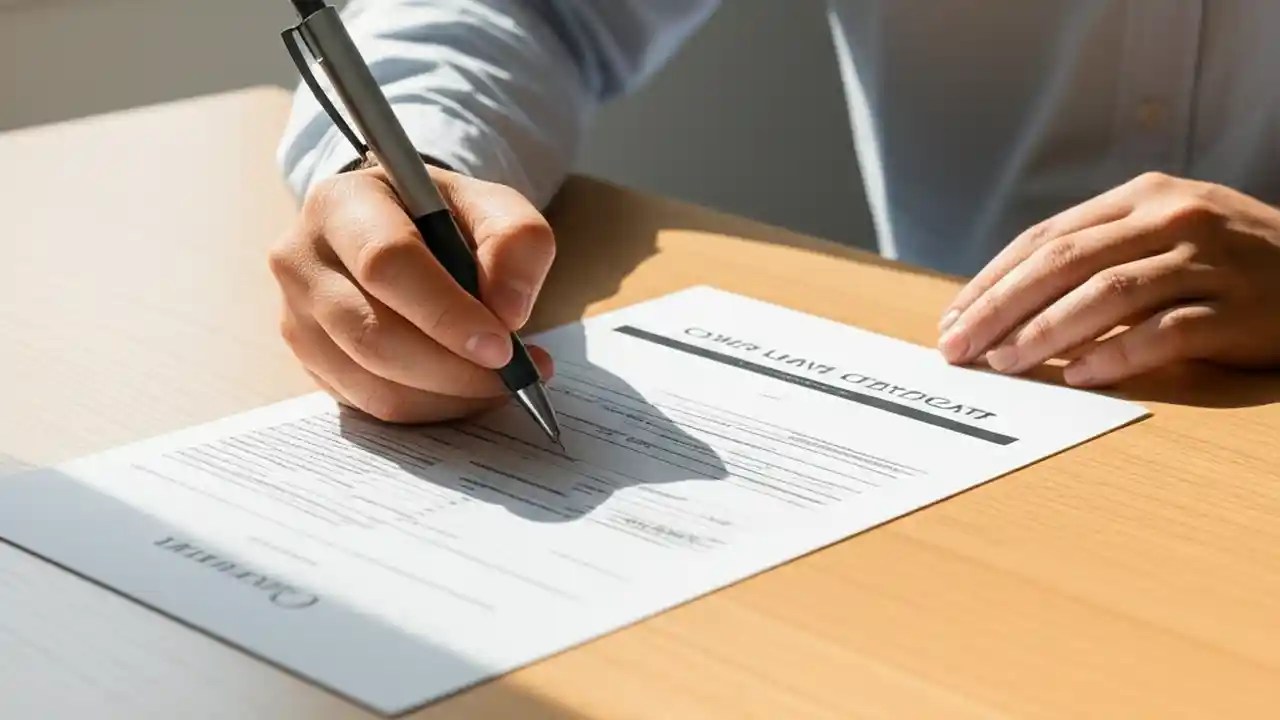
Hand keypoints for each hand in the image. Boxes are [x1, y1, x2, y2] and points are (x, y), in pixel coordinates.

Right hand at [269, 163, 555, 422]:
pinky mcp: (310, 363)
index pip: (385, 263)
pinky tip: (467, 389)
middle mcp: (303, 260)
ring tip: (500, 381)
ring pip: (373, 382)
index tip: (501, 346)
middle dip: (453, 367)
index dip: (445, 312)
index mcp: (343, 204)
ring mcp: (297, 317)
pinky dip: (432, 408)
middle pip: (374, 335)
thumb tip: (508, 311)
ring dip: (449, 394)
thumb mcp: (493, 206)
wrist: (400, 231)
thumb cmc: (443, 218)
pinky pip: (374, 405)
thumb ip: (516, 241)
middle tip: (514, 373)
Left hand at [937, 172, 1279, 386]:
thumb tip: (1008, 305)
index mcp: (1142, 197)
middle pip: (1063, 262)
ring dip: (1046, 332)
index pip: (1045, 238)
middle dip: (1000, 308)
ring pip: (1107, 294)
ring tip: (1006, 363)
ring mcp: (1207, 261)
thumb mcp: (1164, 233)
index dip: (992, 280)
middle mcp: (1171, 219)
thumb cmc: (1227, 261)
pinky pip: (1165, 332)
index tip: (954, 318)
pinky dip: (1116, 355)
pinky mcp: (1237, 308)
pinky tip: (1078, 377)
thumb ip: (1098, 254)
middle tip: (960, 348)